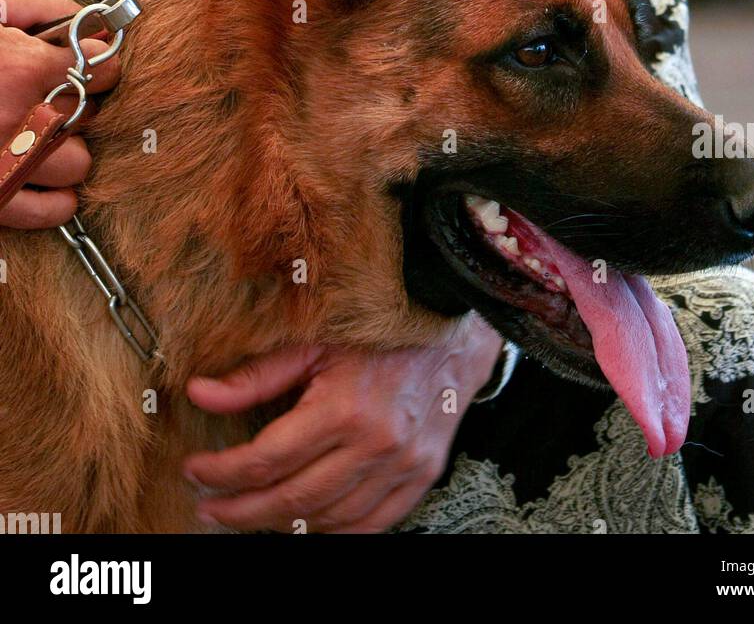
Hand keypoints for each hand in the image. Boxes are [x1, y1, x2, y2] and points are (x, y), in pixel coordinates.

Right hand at [0, 0, 121, 227]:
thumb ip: (37, 4)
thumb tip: (84, 20)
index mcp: (22, 68)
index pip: (102, 71)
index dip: (97, 64)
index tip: (84, 64)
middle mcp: (20, 120)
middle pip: (90, 117)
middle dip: (77, 102)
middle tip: (53, 95)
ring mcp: (6, 162)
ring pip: (77, 164)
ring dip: (67, 148)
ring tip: (43, 134)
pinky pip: (49, 210)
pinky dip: (56, 198)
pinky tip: (43, 177)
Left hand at [182, 313, 504, 533]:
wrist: (452, 331)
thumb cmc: (378, 330)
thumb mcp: (312, 341)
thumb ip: (256, 375)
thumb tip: (198, 393)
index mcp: (343, 407)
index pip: (266, 460)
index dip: (222, 472)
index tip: (195, 469)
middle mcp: (375, 444)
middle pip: (292, 500)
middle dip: (241, 510)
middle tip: (208, 507)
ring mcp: (402, 465)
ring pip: (329, 519)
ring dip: (282, 523)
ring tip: (250, 511)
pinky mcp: (422, 476)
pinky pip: (371, 525)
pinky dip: (334, 529)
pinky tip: (306, 520)